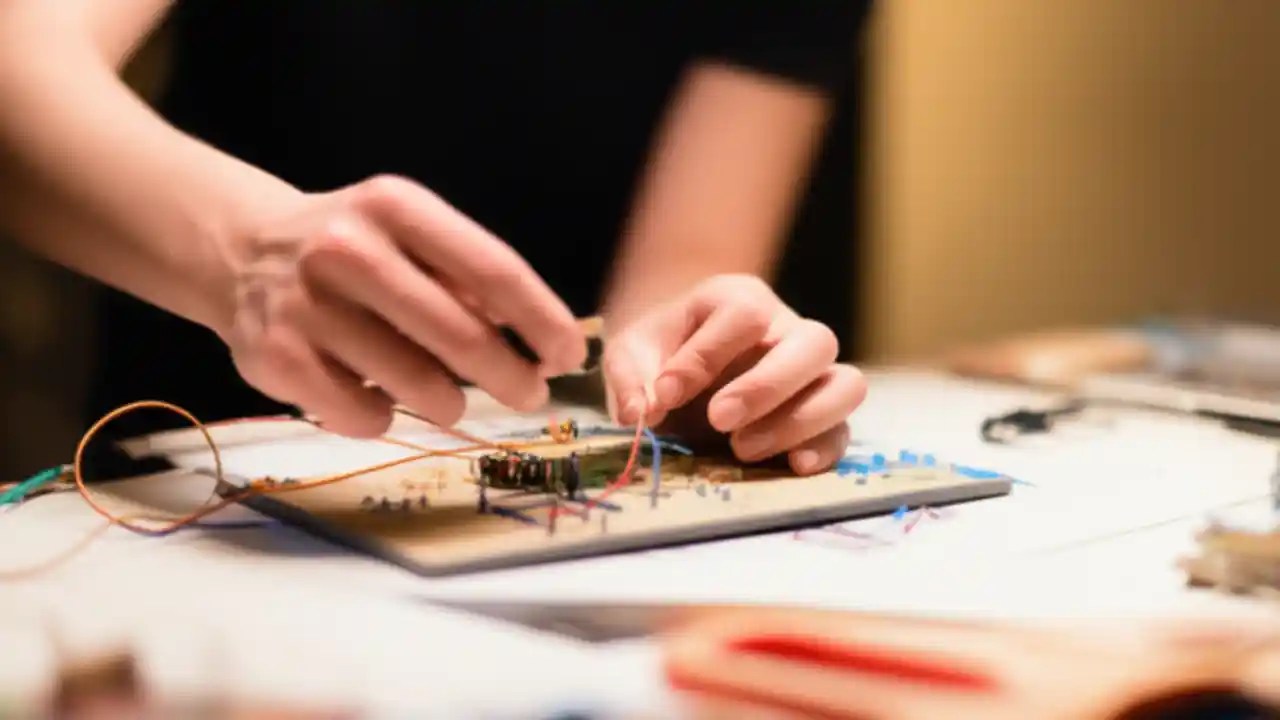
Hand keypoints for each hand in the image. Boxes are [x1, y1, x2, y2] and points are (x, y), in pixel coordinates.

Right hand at [220, 175, 585, 436]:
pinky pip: (361, 414)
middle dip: (510, 376)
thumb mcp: (410, 234)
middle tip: (531, 396)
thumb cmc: (355, 247)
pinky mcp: (274, 358)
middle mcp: (346, 248)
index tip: (571, 354)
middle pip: (459, 333)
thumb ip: (470, 277)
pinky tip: (377, 398)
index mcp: (394, 207)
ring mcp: (305, 305)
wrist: (242, 250)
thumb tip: (545, 343)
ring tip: (448, 400)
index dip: (542, 319)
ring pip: (414, 384)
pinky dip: (382, 418)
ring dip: (448, 404)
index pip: (493, 268)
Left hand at [603, 275, 865, 474]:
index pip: (745, 316)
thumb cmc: (660, 356)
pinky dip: (823, 450)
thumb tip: (641, 415)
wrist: (676, 374)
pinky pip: (843, 431)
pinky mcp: (821, 417)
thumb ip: (630, 379)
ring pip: (846, 385)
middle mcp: (787, 331)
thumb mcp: (630, 357)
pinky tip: (791, 467)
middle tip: (718, 420)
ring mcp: (813, 375)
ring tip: (742, 449)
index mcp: (740, 301)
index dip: (707, 357)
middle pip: (814, 342)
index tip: (666, 394)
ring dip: (800, 421)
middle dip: (767, 387)